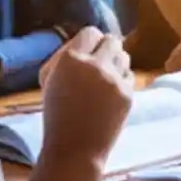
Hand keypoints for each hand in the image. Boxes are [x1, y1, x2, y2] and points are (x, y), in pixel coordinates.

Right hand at [41, 28, 133, 169]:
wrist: (75, 148)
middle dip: (106, 48)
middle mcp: (95, 65)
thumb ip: (67, 58)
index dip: (90, 41)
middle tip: (100, 61)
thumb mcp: (50, 81)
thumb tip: (87, 44)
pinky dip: (122, 80)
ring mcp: (114, 80)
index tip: (88, 50)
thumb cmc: (57, 115)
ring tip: (104, 78)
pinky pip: (129, 75)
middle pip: (112, 40)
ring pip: (124, 55)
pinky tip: (111, 91)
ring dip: (116, 62)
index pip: (90, 32)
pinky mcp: (128, 93)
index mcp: (70, 60)